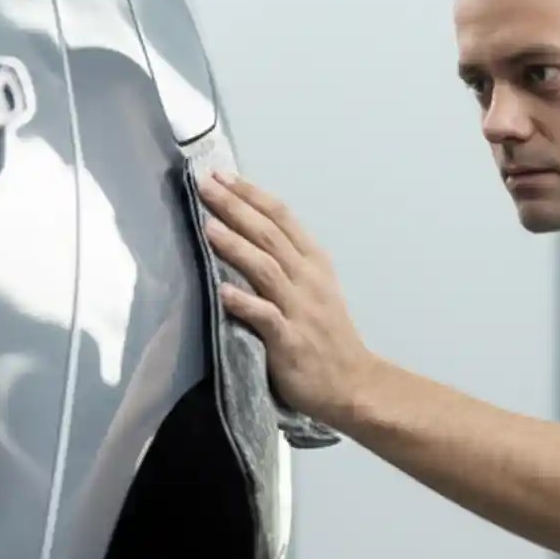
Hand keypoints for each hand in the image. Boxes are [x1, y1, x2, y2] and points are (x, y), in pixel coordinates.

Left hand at [197, 171, 377, 426]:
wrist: (354, 383)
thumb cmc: (328, 335)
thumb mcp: (315, 287)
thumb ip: (287, 261)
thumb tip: (247, 231)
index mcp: (314, 262)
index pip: (282, 217)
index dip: (251, 193)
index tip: (221, 174)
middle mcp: (308, 279)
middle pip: (269, 234)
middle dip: (236, 207)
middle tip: (205, 185)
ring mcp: (300, 310)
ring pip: (266, 268)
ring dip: (236, 246)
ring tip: (207, 226)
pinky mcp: (290, 342)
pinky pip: (266, 317)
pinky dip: (245, 303)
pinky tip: (223, 291)